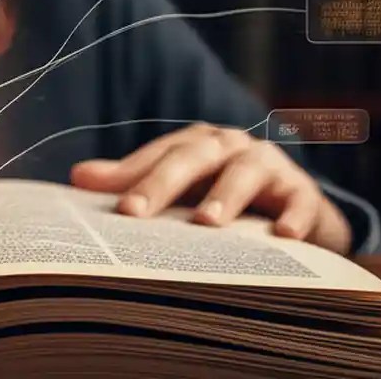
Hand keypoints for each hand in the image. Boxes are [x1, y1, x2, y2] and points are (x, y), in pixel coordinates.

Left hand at [70, 123, 352, 254]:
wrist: (294, 210)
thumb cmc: (222, 196)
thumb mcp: (180, 189)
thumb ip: (132, 182)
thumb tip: (77, 177)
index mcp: (195, 144)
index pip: (158, 157)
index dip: (132, 179)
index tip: (114, 209)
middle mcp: (229, 146)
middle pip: (193, 158)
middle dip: (163, 184)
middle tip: (135, 212)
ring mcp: (268, 165)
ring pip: (245, 173)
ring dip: (225, 196)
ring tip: (206, 222)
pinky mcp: (303, 192)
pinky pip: (300, 202)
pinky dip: (294, 216)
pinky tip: (284, 235)